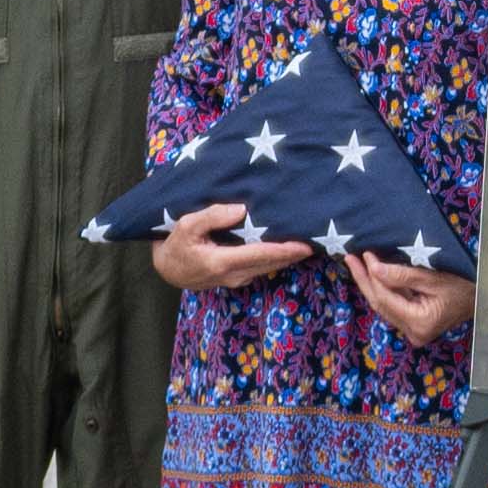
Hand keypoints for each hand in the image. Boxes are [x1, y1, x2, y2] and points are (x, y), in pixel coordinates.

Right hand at [147, 200, 318, 294]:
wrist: (169, 270)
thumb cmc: (176, 245)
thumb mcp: (186, 226)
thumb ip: (212, 216)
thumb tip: (240, 209)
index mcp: (222, 262)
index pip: (261, 254)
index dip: (286, 250)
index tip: (307, 244)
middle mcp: (235, 274)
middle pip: (272, 263)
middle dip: (296, 253)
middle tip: (319, 238)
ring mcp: (238, 278)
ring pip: (270, 267)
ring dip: (290, 257)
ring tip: (310, 242)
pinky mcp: (239, 277)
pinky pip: (264, 267)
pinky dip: (279, 258)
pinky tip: (290, 248)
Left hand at [343, 250, 470, 342]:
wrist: (484, 298)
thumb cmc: (465, 285)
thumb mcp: (434, 277)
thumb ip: (402, 275)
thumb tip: (373, 268)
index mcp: (419, 323)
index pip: (386, 298)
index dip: (373, 276)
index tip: (365, 254)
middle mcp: (414, 333)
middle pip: (380, 305)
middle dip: (365, 280)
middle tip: (351, 258)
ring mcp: (413, 331)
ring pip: (384, 306)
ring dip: (371, 284)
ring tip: (357, 264)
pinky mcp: (414, 325)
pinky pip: (392, 306)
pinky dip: (383, 290)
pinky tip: (372, 275)